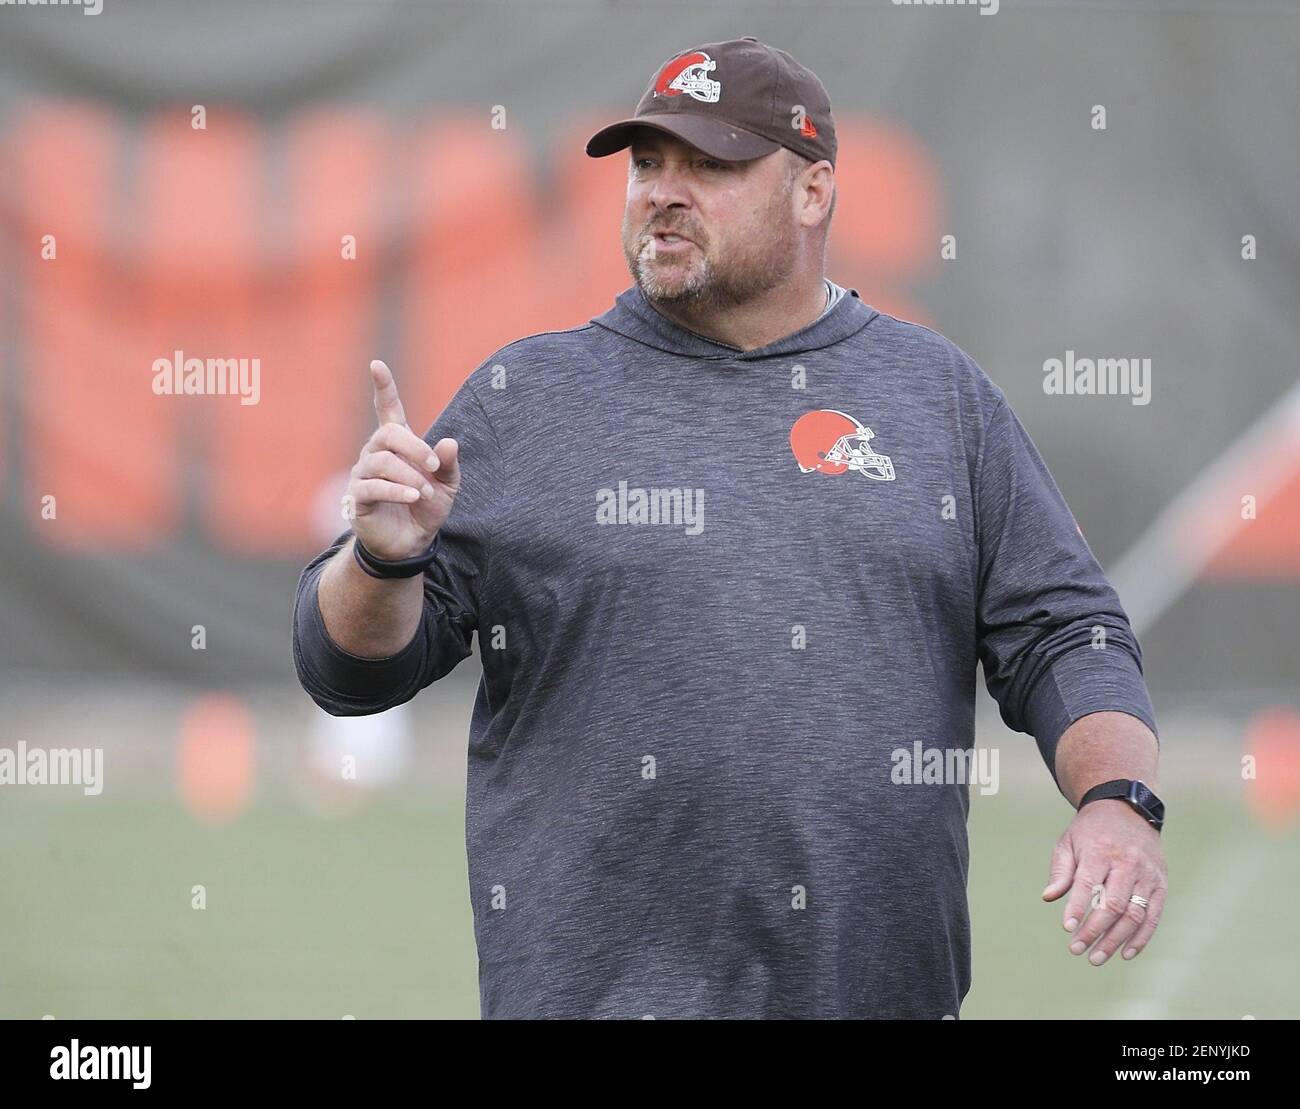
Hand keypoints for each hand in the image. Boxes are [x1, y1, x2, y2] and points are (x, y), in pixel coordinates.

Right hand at [346, 359, 459, 559]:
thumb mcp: (447, 485)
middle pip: (388, 434)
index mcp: (398, 445)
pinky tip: (414, 497)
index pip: (387, 409)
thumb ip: (448, 463)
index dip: (383, 387)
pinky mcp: (357, 498)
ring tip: (426, 493)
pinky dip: (396, 490)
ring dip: (409, 476)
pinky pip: (372, 487)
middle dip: (414, 447)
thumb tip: (448, 442)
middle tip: (433, 467)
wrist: (411, 543)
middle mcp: (376, 454)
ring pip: (381, 461)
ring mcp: (363, 474)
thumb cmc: (426, 508)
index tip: (377, 364)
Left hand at [1041, 798, 1167, 964]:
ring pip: (1134, 914)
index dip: (1078, 908)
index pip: (1089, 884)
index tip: (1067, 928)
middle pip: (1113, 904)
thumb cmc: (1091, 831)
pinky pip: (1153, 916)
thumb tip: (1049, 897)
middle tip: (1076, 949)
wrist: (1127, 808)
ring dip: (1115, 940)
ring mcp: (1147, 875)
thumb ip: (1061, 870)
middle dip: (1094, 931)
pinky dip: (1141, 938)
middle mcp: (1127, 864)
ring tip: (1096, 957)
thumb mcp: (1069, 841)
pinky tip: (1125, 953)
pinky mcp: (1160, 885)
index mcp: (1100, 851)